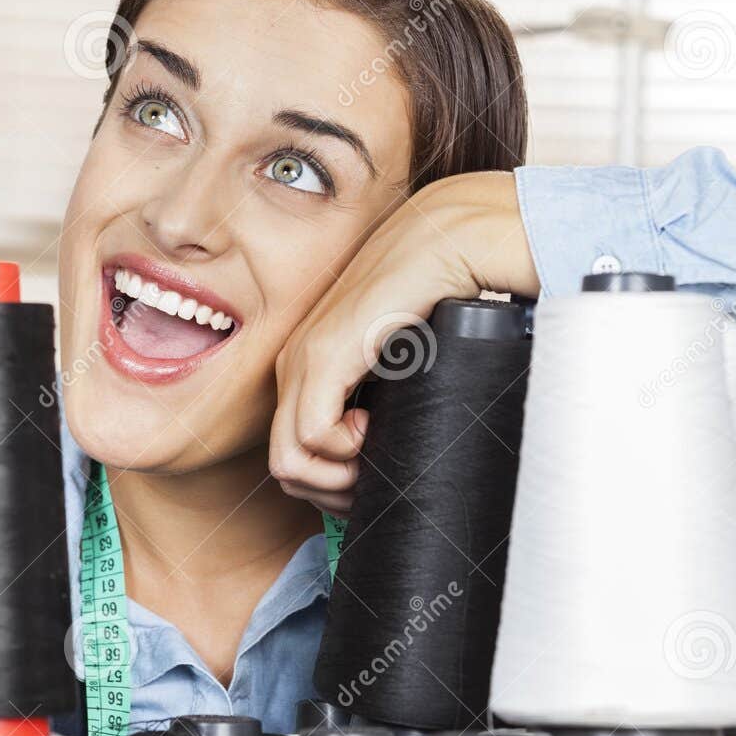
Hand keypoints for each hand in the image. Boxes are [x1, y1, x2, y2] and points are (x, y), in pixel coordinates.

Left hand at [269, 171, 537, 513]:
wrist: (449, 241)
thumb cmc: (439, 302)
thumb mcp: (404, 372)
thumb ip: (384, 406)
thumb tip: (390, 460)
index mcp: (311, 371)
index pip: (293, 459)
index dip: (333, 487)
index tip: (375, 476)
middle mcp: (295, 367)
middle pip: (286, 470)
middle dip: (333, 493)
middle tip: (377, 477)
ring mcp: (303, 361)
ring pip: (288, 465)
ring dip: (338, 478)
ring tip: (379, 451)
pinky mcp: (322, 356)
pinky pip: (311, 437)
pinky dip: (345, 450)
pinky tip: (377, 424)